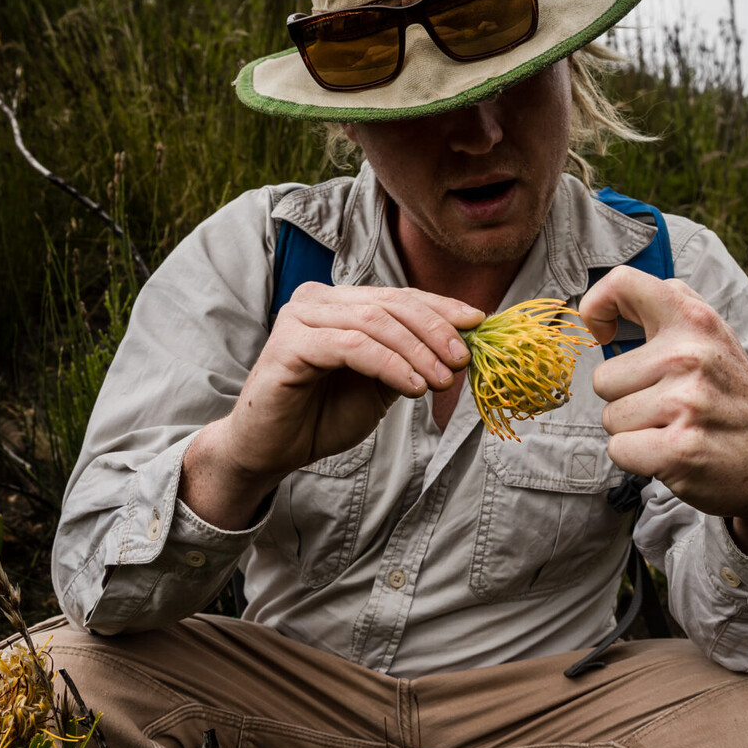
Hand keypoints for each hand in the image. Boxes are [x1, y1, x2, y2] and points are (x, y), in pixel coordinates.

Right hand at [182, 284, 481, 529]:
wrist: (270, 450)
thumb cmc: (320, 415)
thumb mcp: (379, 384)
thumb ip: (410, 358)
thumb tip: (463, 341)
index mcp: (338, 301)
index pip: (399, 296)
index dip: (442, 308)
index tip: (478, 325)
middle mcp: (316, 299)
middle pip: (391, 304)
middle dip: (435, 332)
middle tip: (462, 362)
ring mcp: (299, 318)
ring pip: (375, 322)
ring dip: (417, 352)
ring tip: (441, 381)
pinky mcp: (289, 345)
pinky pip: (352, 347)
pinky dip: (390, 365)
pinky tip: (413, 388)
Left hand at [580, 267, 747, 564]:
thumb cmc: (733, 403)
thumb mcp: (715, 341)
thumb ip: (672, 314)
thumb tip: (610, 301)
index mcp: (696, 320)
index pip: (623, 282)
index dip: (597, 306)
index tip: (602, 332)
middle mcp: (690, 355)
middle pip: (603, 378)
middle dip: (626, 400)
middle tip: (672, 409)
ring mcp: (686, 401)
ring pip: (610, 418)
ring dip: (635, 431)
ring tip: (677, 429)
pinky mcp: (679, 448)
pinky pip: (618, 450)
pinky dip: (638, 460)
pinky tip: (675, 455)